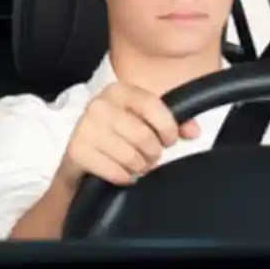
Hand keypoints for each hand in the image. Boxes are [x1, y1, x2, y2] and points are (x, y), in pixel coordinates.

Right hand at [54, 82, 200, 188]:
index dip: (167, 127)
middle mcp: (99, 105)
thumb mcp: (144, 121)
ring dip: (139, 167)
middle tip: (149, 156)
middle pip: (143, 136)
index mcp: (118, 91)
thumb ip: (173, 123)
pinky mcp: (77, 151)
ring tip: (135, 164)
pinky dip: (124, 177)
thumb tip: (192, 132)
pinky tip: (121, 172)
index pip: (151, 104)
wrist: (82, 157)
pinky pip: (116, 172)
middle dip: (153, 153)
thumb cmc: (119, 136)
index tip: (169, 139)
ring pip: (131, 157)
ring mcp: (85, 128)